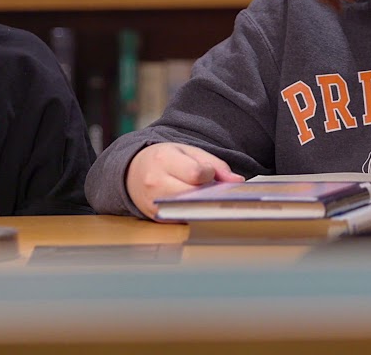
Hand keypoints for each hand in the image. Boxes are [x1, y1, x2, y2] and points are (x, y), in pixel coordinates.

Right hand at [125, 142, 243, 219]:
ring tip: (201, 195)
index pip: (196, 174)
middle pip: (194, 194)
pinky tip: (193, 204)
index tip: (208, 173)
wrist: (133, 171)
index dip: (208, 174)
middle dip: (207, 192)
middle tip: (209, 187)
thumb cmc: (164, 159)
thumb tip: (237, 181)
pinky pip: (182, 218)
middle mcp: (155, 182)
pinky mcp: (156, 217)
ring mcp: (154, 203)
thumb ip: (215, 164)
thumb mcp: (188, 151)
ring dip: (201, 204)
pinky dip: (192, 212)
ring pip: (189, 209)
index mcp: (164, 159)